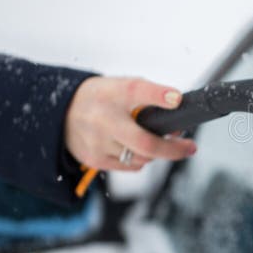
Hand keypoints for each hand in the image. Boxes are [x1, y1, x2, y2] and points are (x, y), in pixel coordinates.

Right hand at [65, 77, 196, 170]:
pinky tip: (133, 147)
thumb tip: (176, 115)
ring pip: (141, 157)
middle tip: (190, 148)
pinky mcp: (93, 159)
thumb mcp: (124, 86)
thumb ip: (151, 97)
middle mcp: (104, 118)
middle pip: (145, 143)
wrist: (62, 111)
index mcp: (114, 94)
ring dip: (155, 153)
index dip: (159, 95)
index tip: (176, 99)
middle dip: (173, 149)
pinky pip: (129, 166)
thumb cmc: (102, 98)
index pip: (138, 90)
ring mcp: (97, 142)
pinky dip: (139, 159)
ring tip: (157, 141)